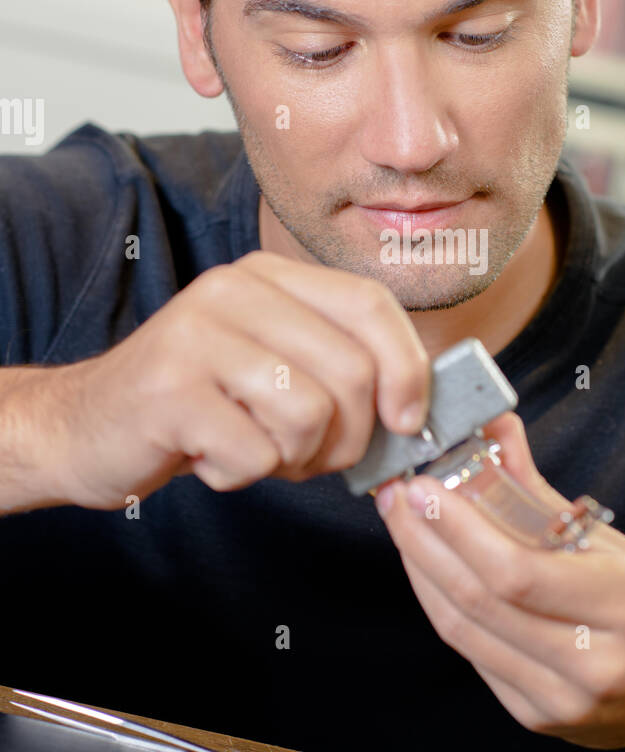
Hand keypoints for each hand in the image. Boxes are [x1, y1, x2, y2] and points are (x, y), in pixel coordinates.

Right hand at [45, 251, 428, 509]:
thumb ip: (335, 366)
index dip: (408, 366)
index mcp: (266, 276)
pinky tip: (210, 458)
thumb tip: (416, 409)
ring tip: (256, 451)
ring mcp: (196, 337)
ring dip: (296, 459)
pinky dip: (243, 475)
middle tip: (314, 457)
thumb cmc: (197, 405)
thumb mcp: (270, 364)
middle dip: (352, 437)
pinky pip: (256, 453)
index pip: (370, 303)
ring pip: (309, 414)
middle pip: (351, 369)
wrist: (82, 426)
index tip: (409, 419)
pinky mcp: (169, 392)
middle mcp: (231, 291)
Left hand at [375, 412, 624, 750]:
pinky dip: (445, 607)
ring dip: (423, 573)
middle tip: (398, 497)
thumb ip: (542, 493)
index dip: (458, 529)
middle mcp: (595, 664)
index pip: (518, 572)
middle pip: (480, 602)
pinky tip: (430, 570)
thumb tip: (495, 432)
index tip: (425, 489)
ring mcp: (564, 702)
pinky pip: (474, 657)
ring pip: (465, 633)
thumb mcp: (619, 542)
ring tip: (404, 525)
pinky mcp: (540, 720)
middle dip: (424, 543)